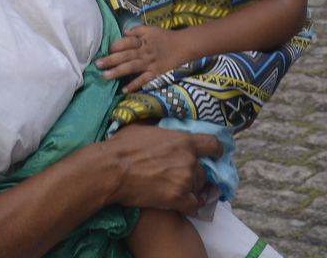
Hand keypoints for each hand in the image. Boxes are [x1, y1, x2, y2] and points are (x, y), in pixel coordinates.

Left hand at [96, 25, 191, 91]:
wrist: (184, 45)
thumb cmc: (165, 37)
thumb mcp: (151, 29)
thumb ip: (137, 30)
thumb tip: (123, 32)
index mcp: (142, 41)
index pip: (125, 43)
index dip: (114, 47)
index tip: (104, 51)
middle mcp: (144, 52)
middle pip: (125, 55)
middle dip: (110, 60)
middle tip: (97, 65)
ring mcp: (150, 63)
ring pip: (131, 67)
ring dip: (118, 72)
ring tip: (105, 76)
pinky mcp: (156, 73)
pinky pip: (144, 80)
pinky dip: (135, 85)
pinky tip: (124, 90)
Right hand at [100, 125, 221, 213]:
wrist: (112, 169)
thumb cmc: (123, 146)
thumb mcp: (143, 127)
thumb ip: (158, 128)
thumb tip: (156, 121)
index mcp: (183, 140)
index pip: (213, 145)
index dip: (215, 152)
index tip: (213, 156)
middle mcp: (189, 159)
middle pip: (203, 171)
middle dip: (194, 175)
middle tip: (180, 178)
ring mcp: (185, 179)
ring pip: (198, 188)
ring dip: (189, 190)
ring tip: (173, 191)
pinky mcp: (178, 198)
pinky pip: (192, 205)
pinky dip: (186, 206)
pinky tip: (175, 205)